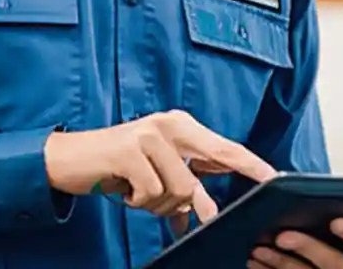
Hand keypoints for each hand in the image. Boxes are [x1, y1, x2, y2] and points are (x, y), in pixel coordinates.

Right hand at [44, 110, 275, 227]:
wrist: (67, 158)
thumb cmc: (116, 164)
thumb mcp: (156, 167)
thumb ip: (185, 179)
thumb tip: (202, 210)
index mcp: (181, 125)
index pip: (225, 146)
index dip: (251, 164)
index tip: (275, 178)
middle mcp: (170, 125)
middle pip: (206, 167)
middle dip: (205, 197)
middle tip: (210, 217)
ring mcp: (150, 136)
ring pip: (178, 190)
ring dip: (157, 203)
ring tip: (138, 191)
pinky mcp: (130, 152)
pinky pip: (151, 194)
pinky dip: (137, 201)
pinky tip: (124, 189)